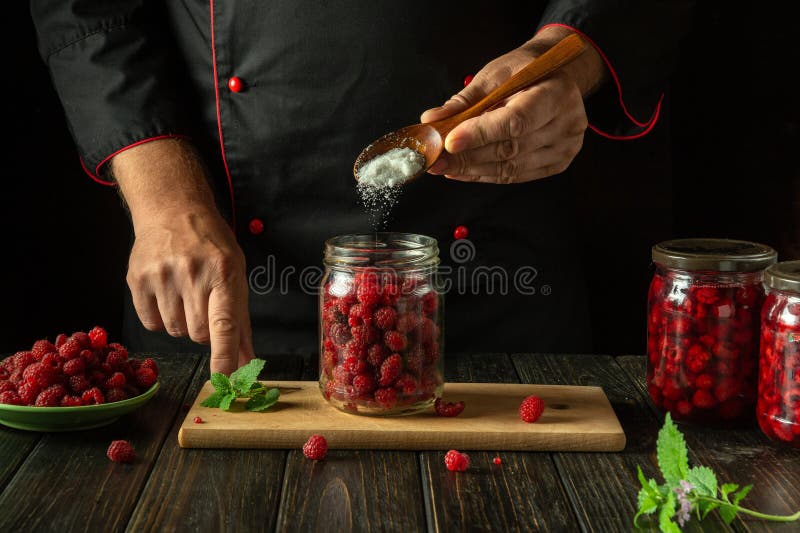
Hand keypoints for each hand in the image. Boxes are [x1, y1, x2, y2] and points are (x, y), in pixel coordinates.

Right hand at [112, 139, 253, 374]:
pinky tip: (166, 293)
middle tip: (203, 303)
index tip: (226, 379)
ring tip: (184, 293)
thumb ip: (241, 321)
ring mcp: (162, 276)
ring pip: (174, 331)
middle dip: (204, 329)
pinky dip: (160, 317)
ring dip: (182, 323)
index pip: (225, 323)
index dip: (225, 355)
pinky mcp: (137, 280)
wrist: (172, 210)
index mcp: (223, 272)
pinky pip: (151, 323)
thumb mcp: (236, 273)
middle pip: (199, 333)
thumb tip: (246, 362)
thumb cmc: (211, 246)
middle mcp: (192, 274)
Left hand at [421, 27, 604, 183]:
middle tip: (435, 159)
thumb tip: (431, 120)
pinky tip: (462, 171)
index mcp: (555, 93)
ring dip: (472, 169)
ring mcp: (565, 147)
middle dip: (467, 156)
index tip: (448, 142)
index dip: (480, 134)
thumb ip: (464, 100)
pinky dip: (485, 175)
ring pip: (511, 168)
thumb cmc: (524, 72)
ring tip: (443, 166)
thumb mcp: (495, 75)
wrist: (555, 77)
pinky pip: (516, 176)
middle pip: (511, 149)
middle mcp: (567, 123)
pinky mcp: (558, 163)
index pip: (516, 121)